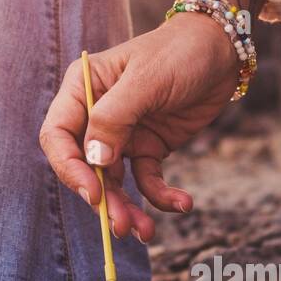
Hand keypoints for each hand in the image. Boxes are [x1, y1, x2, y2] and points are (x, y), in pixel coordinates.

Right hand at [39, 0, 248, 240]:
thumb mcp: (146, 81)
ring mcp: (123, 134)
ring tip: (146, 232)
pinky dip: (161, 196)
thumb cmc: (179, 52)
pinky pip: (148, 180)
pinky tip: (182, 203)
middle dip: (104, 200)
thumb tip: (94, 161)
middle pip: (87, 168)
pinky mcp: (150, 147)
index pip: (59, 137)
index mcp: (82, 90)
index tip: (94, 194)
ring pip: (115, 182)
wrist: (221, 48)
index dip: (71, 169)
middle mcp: (97, 115)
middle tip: (122, 227)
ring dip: (129, 208)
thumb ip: (115, 118)